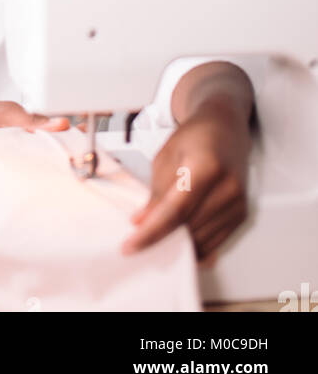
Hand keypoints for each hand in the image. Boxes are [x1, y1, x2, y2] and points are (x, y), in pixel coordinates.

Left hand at [120, 97, 250, 264]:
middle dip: (160, 238)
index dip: (151, 232)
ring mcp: (238, 203)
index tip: (131, 245)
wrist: (224, 127)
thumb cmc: (195, 136)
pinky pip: (214, 241)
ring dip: (178, 243)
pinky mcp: (242, 214)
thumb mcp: (166, 156)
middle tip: (137, 242)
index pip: (176, 210)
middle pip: (189, 228)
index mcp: (206, 166)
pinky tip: (179, 238)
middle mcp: (228, 187)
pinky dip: (194, 243)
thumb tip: (143, 222)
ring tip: (158, 236)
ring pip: (201, 239)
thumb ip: (156, 192)